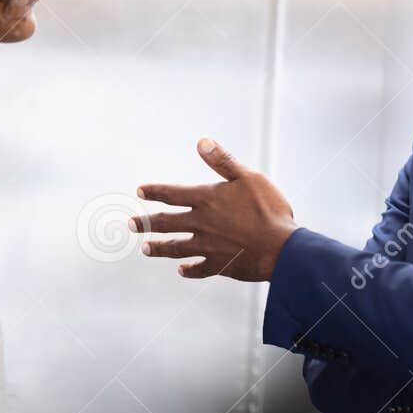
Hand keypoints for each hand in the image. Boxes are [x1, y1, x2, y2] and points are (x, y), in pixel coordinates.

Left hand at [132, 139, 298, 280]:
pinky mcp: (220, 265)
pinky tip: (182, 270)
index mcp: (207, 200)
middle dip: (147, 223)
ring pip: (176, 248)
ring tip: (145, 249)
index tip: (140, 191)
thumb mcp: (248, 177)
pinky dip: (189, 270)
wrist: (281, 248)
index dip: (155, 191)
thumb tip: (201, 142)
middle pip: (166, 223)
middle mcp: (202, 224)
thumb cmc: (268, 209)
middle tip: (131, 224)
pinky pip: (199, 268)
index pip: (173, 194)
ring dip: (159, 248)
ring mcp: (209, 247)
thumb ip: (222, 161)